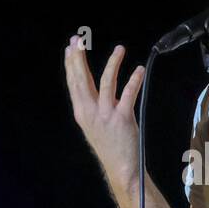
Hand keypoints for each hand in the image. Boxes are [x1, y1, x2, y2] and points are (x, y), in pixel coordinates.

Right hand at [63, 36, 144, 189]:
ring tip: (120, 49)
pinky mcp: (122, 119)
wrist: (121, 168)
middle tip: (79, 39)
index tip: (70, 47)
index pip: (73, 83)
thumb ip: (90, 105)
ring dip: (112, 63)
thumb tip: (90, 87)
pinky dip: (134, 80)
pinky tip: (138, 69)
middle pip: (82, 79)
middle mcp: (89, 112)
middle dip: (79, 58)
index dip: (71, 63)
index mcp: (81, 112)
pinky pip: (128, 94)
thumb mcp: (93, 124)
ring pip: (105, 83)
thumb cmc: (109, 145)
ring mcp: (105, 115)